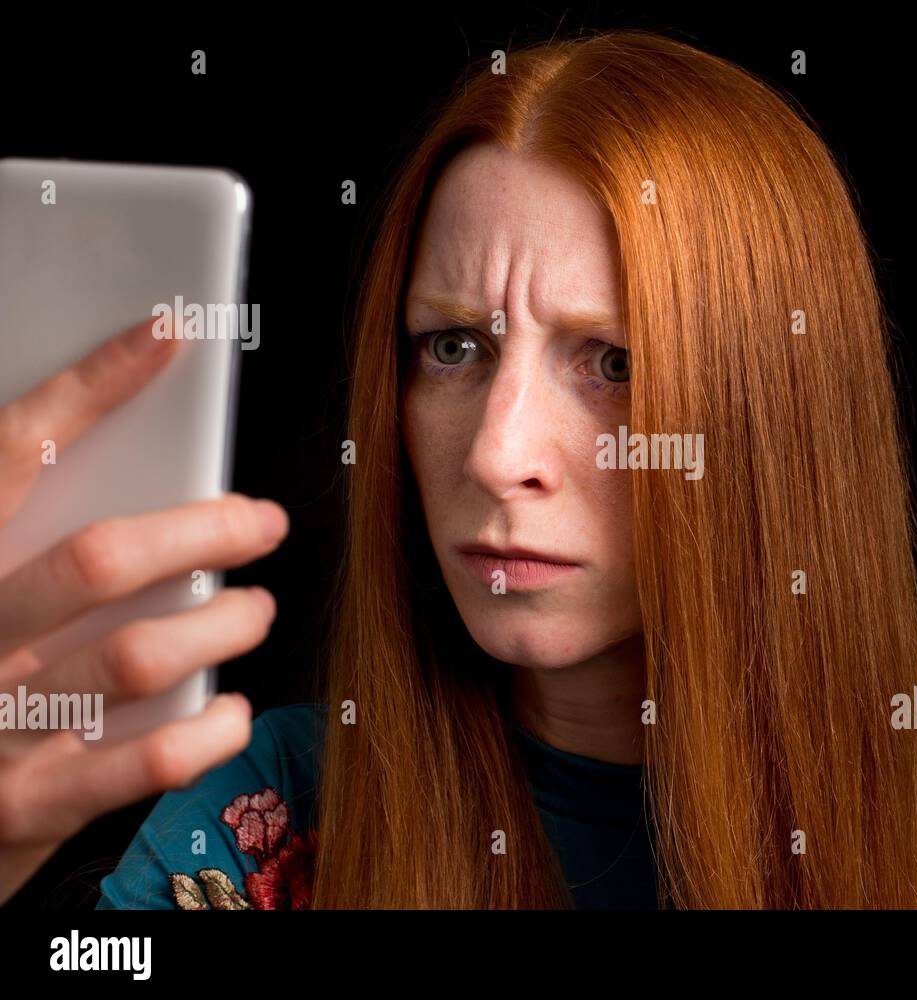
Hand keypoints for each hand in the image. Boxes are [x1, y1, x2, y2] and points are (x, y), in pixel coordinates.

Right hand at [0, 318, 288, 904]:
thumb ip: (34, 545)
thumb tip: (148, 485)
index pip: (13, 454)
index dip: (91, 387)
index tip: (164, 337)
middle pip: (99, 559)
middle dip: (202, 533)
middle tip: (260, 521)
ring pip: (139, 653)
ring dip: (222, 624)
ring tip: (255, 609)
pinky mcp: (33, 803)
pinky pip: (147, 760)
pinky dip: (210, 729)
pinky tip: (232, 708)